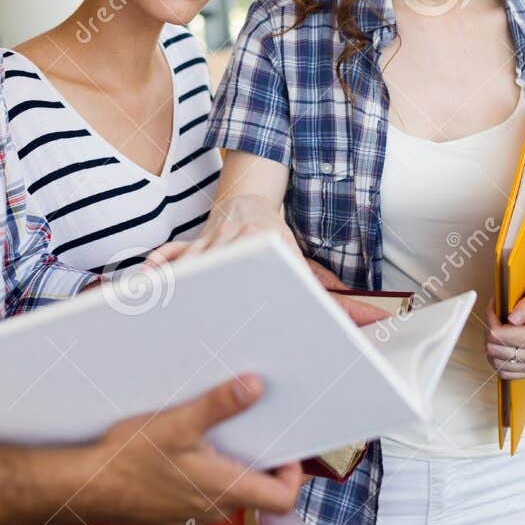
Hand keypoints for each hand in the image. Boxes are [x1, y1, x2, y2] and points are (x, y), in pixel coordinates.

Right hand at [73, 375, 302, 524]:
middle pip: (256, 492)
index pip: (282, 500)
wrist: (86, 487)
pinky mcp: (172, 511)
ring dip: (228, 466)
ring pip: (227, 492)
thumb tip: (254, 386)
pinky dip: (203, 474)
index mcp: (225, 490)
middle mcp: (214, 510)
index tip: (287, 450)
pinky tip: (182, 451)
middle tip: (250, 429)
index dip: (293, 475)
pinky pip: (201, 495)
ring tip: (213, 434)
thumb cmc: (129, 460)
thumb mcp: (178, 423)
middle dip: (258, 461)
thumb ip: (220, 405)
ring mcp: (192, 514)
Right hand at [147, 216, 385, 326]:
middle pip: (225, 269)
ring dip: (183, 282)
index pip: (266, 269)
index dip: (258, 287)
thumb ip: (343, 301)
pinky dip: (160, 264)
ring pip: (195, 262)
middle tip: (203, 318)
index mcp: (267, 247)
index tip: (250, 311)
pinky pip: (172, 253)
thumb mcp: (307, 267)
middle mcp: (238, 242)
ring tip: (167, 306)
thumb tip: (379, 322)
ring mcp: (212, 241)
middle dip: (213, 290)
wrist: (249, 202)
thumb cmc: (277, 242)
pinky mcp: (192, 243)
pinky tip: (145, 279)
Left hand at [483, 274, 524, 378]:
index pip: (499, 337)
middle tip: (496, 318)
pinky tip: (504, 343)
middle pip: (495, 351)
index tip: (494, 309)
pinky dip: (499, 358)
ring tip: (500, 330)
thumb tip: (512, 319)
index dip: (491, 321)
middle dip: (490, 332)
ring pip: (497, 363)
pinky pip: (505, 373)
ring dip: (492, 347)